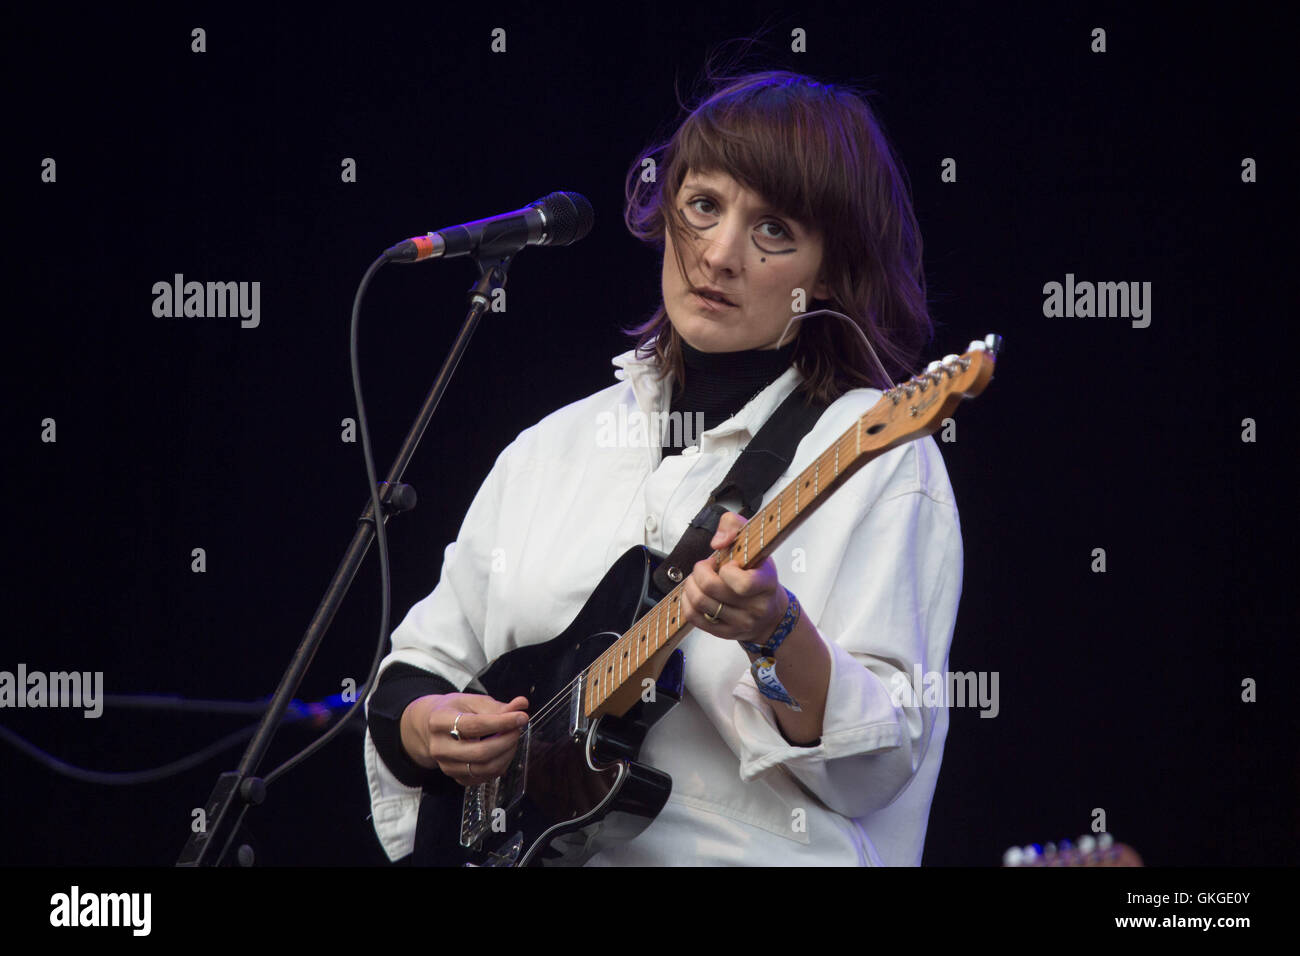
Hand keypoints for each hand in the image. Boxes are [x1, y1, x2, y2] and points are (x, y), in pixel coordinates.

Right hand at [399, 692, 528, 786]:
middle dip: (506, 741)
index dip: (502, 722)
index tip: (521, 717)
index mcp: (439, 721)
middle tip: (518, 729)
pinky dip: (501, 764)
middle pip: (480, 752)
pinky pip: (485, 777)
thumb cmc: (455, 711)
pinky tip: (504, 751)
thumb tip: (522, 704)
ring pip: (484, 768)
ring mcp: (446, 766)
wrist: (431, 728)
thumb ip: (497, 706)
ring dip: (506, 754)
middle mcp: (439, 747)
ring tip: (512, 739)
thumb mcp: (472, 701)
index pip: (474, 725)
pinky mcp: (456, 778)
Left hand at [680, 511, 788, 646]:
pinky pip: (694, 617)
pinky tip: (694, 592)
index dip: (727, 570)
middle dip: (700, 571)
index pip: (743, 583)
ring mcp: (740, 623)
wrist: (770, 612)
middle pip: (712, 589)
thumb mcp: (754, 542)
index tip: (728, 563)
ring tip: (699, 578)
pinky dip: (687, 601)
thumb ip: (734, 525)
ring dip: (691, 585)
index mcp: (766, 584)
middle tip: (705, 566)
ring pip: (700, 603)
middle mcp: (755, 607)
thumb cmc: (759, 573)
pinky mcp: (724, 633)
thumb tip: (717, 542)